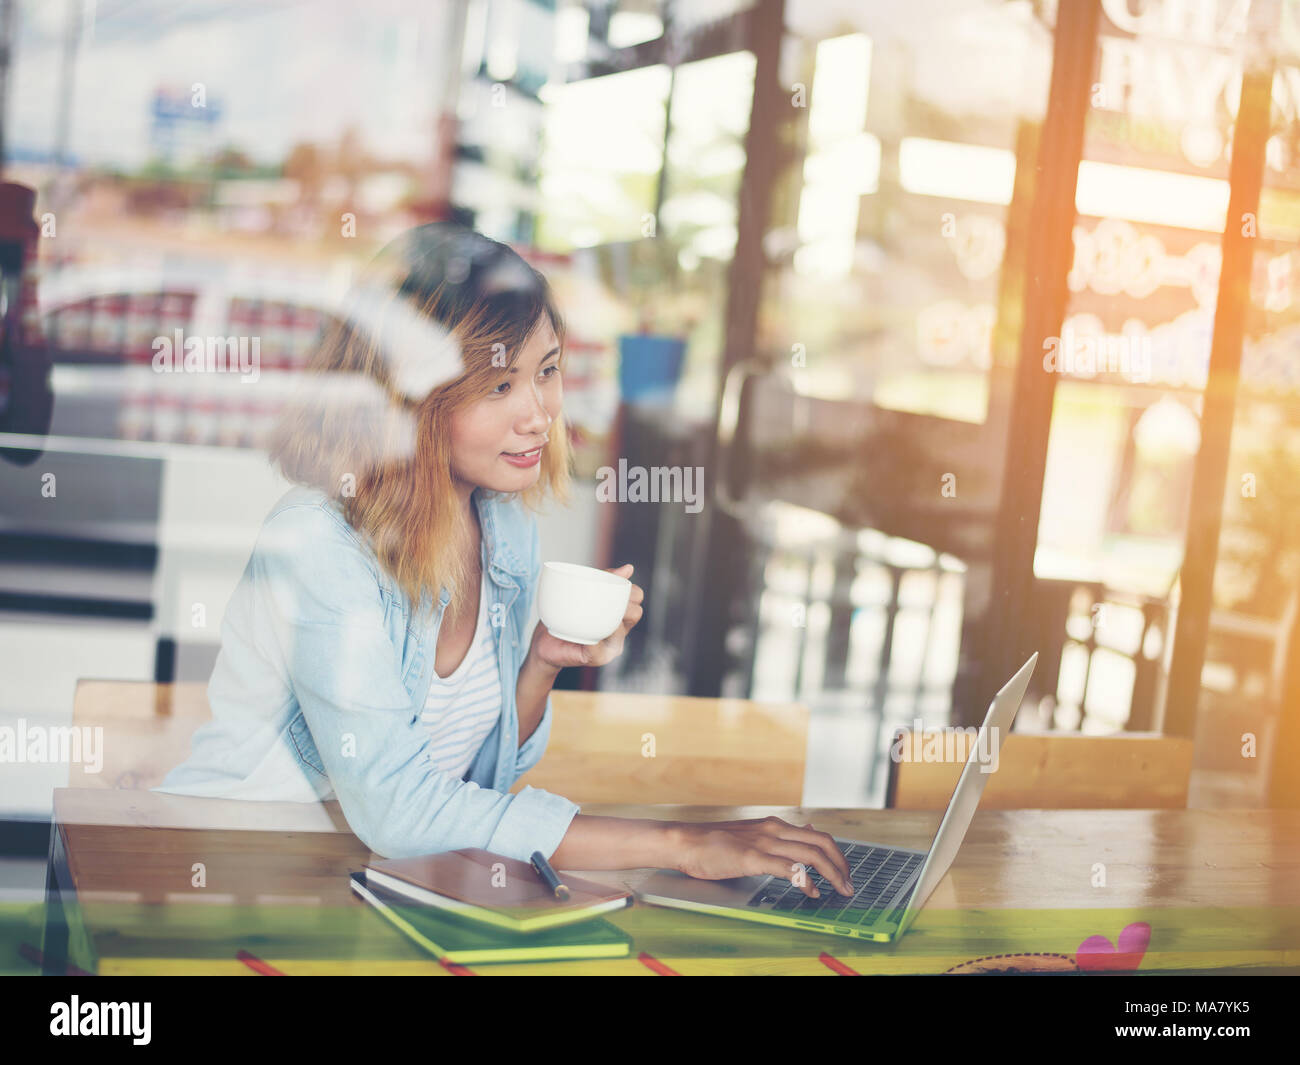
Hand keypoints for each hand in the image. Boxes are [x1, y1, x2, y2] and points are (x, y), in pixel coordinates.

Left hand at [528, 564, 643, 669]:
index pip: (637, 599)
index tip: (615, 585)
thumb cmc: (566, 618)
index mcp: (620, 616)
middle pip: (635, 613)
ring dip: (609, 620)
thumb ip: (605, 579)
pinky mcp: (596, 659)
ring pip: (620, 631)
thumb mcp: (583, 593)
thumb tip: (629, 568)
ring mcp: (610, 647)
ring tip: (593, 613)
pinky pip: (599, 649)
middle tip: (604, 598)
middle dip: (624, 602)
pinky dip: (593, 643)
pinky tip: (584, 636)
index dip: (632, 590)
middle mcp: (620, 632)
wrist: (545, 645)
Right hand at [672, 816, 853, 896]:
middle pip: (822, 843)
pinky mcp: (752, 857)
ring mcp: (764, 843)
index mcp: (775, 825)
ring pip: (811, 855)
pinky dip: (806, 881)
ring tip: (840, 890)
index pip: (818, 835)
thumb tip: (808, 828)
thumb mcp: (753, 833)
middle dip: (842, 865)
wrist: (686, 841)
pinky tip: (812, 892)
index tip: (845, 872)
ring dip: (831, 874)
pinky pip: (788, 869)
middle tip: (849, 884)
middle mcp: (775, 830)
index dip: (837, 855)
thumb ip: (780, 834)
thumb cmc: (714, 842)